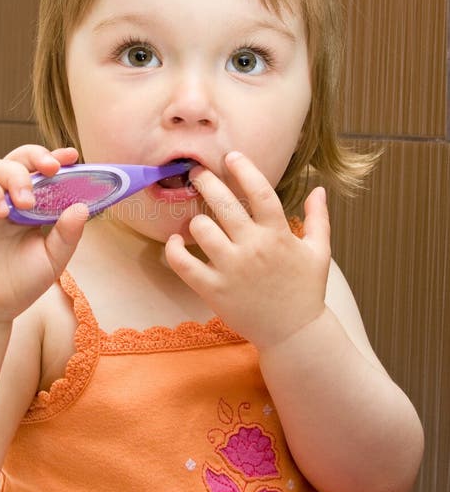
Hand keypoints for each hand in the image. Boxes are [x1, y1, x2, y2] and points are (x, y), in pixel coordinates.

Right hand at [0, 145, 88, 322]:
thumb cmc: (21, 282)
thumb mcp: (53, 259)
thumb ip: (67, 234)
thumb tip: (82, 208)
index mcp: (34, 205)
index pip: (44, 172)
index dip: (56, 158)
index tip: (72, 156)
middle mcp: (10, 197)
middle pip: (20, 159)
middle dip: (37, 156)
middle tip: (52, 168)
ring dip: (17, 178)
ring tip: (27, 203)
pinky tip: (2, 211)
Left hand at [165, 151, 330, 350]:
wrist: (293, 335)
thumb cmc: (306, 291)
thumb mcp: (319, 253)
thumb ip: (318, 218)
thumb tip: (319, 189)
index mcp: (278, 235)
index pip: (260, 191)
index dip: (244, 169)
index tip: (231, 156)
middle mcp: (253, 248)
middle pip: (223, 203)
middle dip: (206, 180)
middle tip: (197, 171)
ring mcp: (231, 269)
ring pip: (201, 229)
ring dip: (195, 219)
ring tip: (195, 219)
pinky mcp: (214, 290)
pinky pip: (183, 264)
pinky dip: (173, 250)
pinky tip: (174, 242)